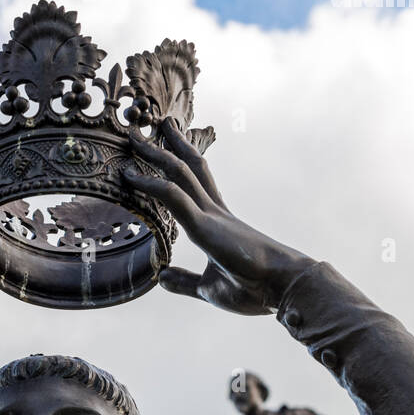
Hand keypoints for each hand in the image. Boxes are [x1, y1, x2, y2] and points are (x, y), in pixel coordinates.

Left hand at [123, 118, 313, 314]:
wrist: (283, 288)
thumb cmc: (254, 289)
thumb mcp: (209, 287)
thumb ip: (185, 281)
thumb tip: (162, 277)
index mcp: (217, 223)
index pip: (195, 184)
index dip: (179, 162)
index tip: (163, 147)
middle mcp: (214, 212)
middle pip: (188, 168)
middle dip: (167, 145)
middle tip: (148, 125)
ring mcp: (210, 216)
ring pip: (179, 173)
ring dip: (155, 153)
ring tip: (133, 135)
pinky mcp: (206, 227)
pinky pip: (174, 197)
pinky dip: (150, 184)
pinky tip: (130, 176)